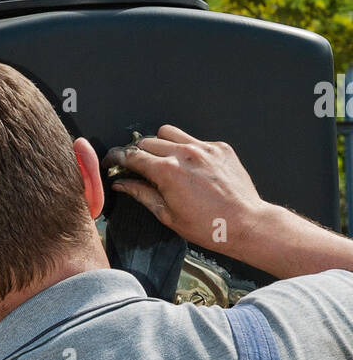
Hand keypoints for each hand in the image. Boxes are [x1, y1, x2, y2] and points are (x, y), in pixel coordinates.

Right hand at [102, 125, 267, 254]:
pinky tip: (190, 167)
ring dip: (160, 145)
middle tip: (138, 168)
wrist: (245, 224)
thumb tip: (122, 184)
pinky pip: (194, 139)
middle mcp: (185, 154)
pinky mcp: (220, 148)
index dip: (117, 159)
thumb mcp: (167, 215)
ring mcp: (204, 148)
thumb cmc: (209, 226)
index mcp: (168, 172)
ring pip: (168, 133)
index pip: (132, 156)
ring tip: (163, 162)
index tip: (113, 162)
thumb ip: (142, 194)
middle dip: (137, 153)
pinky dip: (186, 149)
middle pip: (147, 141)